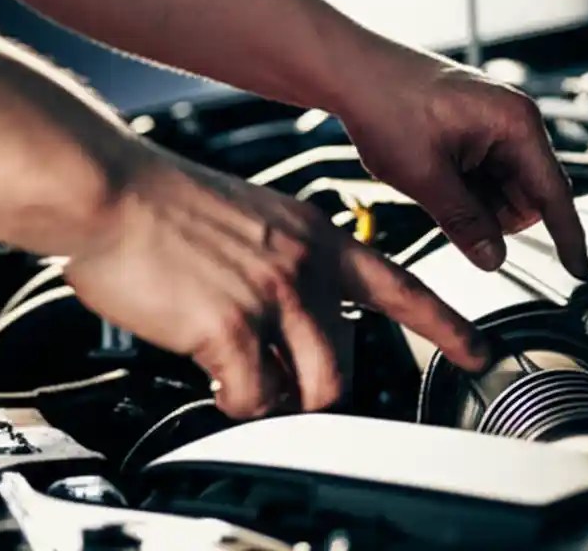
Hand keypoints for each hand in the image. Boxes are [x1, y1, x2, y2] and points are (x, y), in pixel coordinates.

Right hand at [63, 147, 490, 418]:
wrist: (110, 189)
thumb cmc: (163, 206)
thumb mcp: (252, 221)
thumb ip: (287, 266)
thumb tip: (291, 327)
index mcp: (316, 235)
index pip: (401, 285)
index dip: (445, 324)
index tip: (478, 350)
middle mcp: (307, 265)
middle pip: (346, 361)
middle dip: (310, 383)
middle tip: (269, 373)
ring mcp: (275, 295)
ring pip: (314, 388)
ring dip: (276, 395)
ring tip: (242, 375)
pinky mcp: (233, 325)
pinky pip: (254, 396)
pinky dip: (233, 398)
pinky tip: (212, 372)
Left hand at [341, 60, 587, 277]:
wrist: (351, 72)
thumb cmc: (385, 103)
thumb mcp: (424, 177)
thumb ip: (464, 223)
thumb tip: (492, 258)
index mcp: (514, 123)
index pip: (554, 193)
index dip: (567, 237)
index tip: (578, 270)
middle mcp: (513, 119)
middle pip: (527, 195)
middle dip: (495, 215)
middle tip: (448, 207)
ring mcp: (494, 122)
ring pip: (503, 188)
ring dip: (474, 202)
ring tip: (432, 183)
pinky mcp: (474, 128)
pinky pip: (484, 174)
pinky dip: (463, 187)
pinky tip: (433, 176)